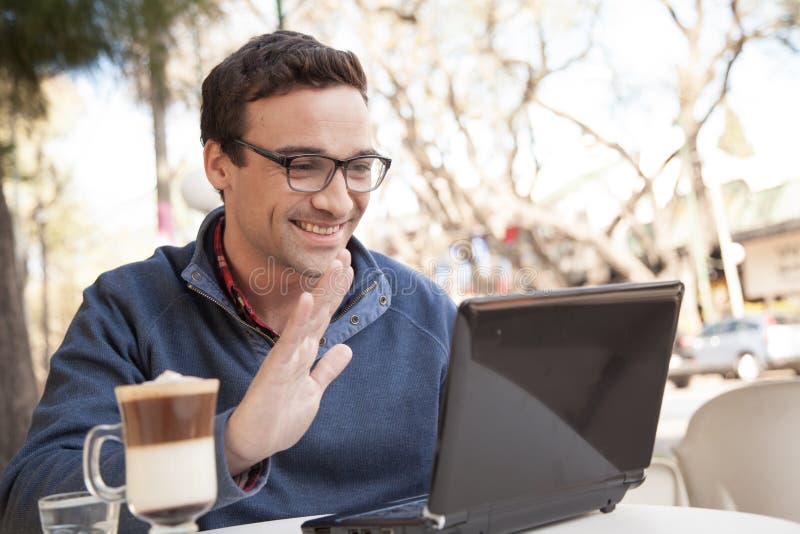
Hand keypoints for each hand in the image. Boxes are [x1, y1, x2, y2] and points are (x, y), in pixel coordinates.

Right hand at [223, 249, 354, 475]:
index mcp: (304, 351)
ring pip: (308, 318)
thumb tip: (346, 348)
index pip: (324, 316)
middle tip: (344, 252)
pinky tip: (308, 299)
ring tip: (335, 266)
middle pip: (319, 310)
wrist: (254, 442)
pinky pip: (289, 341)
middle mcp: (295, 348)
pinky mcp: (276, 369)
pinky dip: (299, 319)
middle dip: (332, 282)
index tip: (348, 266)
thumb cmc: (279, 417)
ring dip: (322, 291)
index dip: (336, 292)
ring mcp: (285, 356)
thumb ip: (327, 369)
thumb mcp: (313, 391)